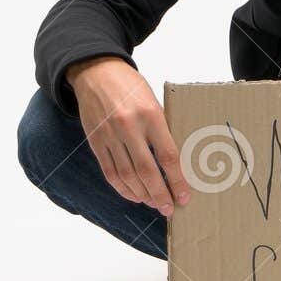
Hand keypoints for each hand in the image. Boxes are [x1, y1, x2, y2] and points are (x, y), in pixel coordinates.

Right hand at [67, 56, 190, 217]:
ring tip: (154, 203)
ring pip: (127, 175)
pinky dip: (122, 188)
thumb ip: (161, 128)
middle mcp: (129, 126)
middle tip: (169, 208)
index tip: (185, 196)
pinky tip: (134, 195)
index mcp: (150, 114)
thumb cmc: (130, 86)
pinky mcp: (96, 141)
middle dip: (160, 194)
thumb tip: (175, 161)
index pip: (168, 156)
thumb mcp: (153, 100)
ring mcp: (110, 135)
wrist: (96, 72)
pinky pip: (109, 172)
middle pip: (147, 171)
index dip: (177, 181)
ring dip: (142, 194)